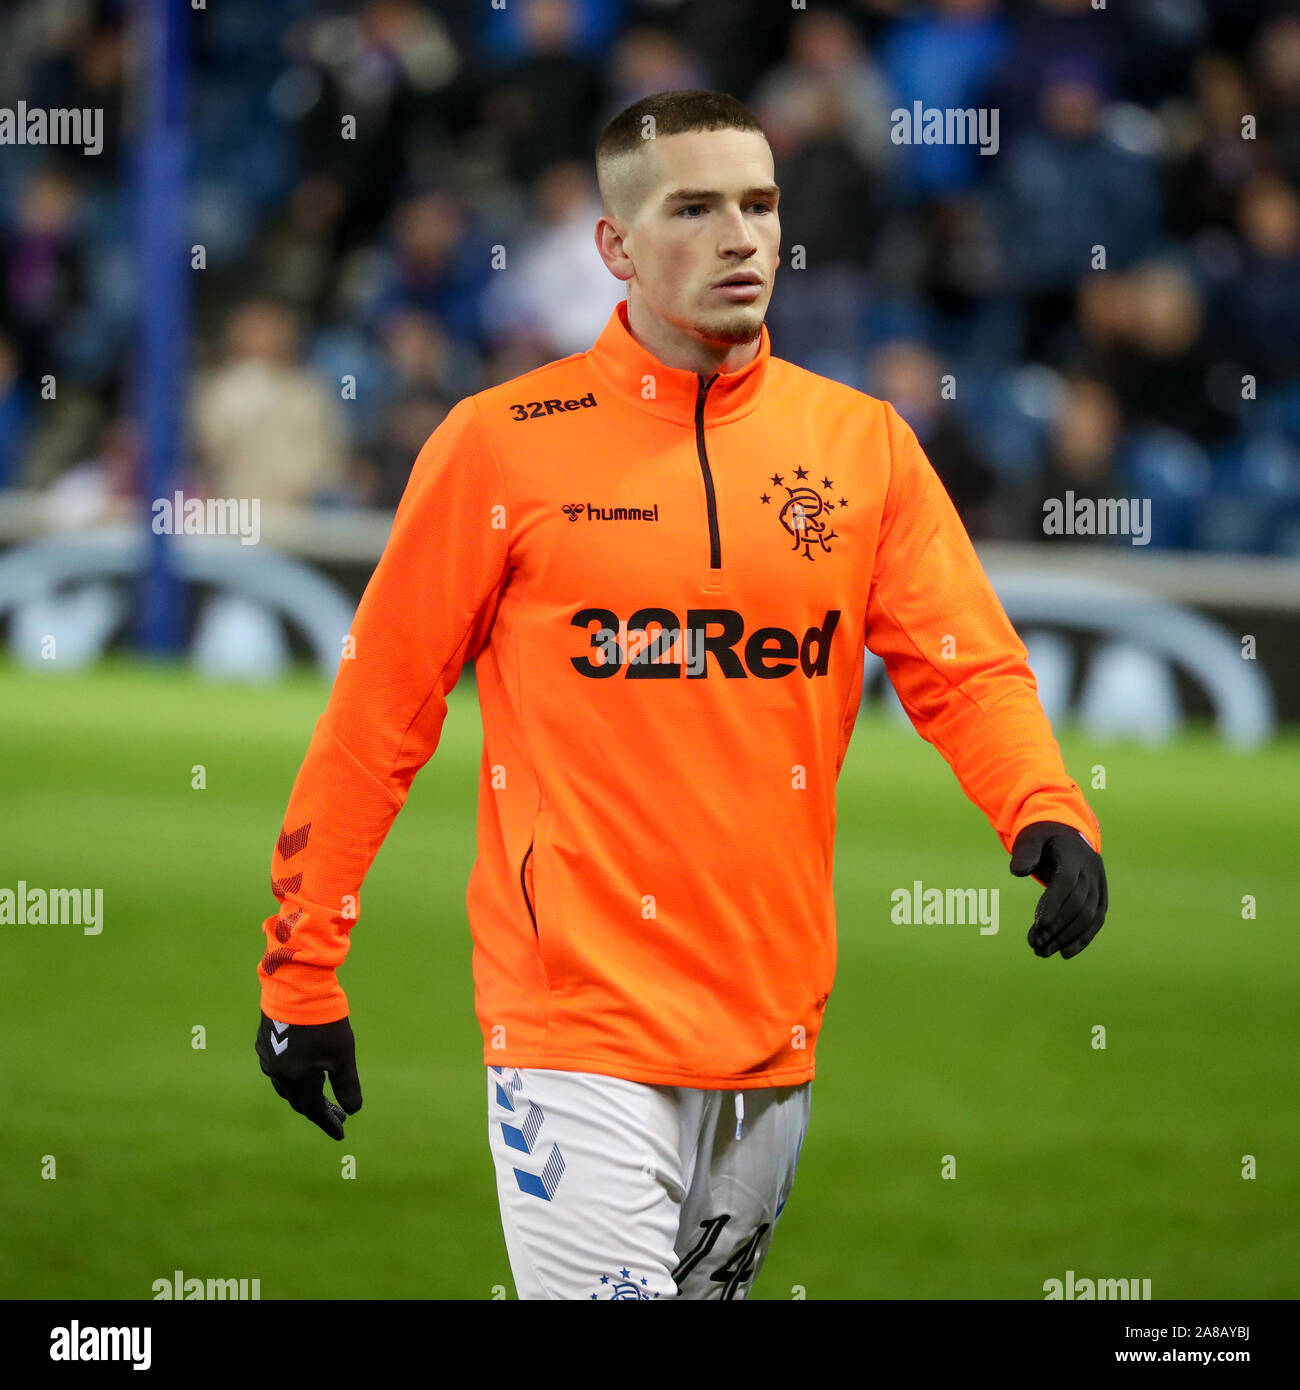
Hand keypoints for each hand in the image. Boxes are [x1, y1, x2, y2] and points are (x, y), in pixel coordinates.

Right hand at [255, 1011, 361, 1139]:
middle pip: (300, 1100)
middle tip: (340, 1116)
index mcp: (296, 1080)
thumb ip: (346, 1086)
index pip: (314, 1110)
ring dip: (306, 1093)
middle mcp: (277, 1073)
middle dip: (320, 1110)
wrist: (297, 984)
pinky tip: (305, 1070)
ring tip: (324, 1096)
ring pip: (287, 1085)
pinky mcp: (266, 1040)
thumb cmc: (323, 1021)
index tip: (342, 1135)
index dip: (329, 1123)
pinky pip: (280, 1068)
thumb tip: (353, 1110)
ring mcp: (268, 1056)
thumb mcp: (342, 1055)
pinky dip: (295, 1076)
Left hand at [1009, 821, 1107, 959]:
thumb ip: (1024, 852)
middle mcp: (1091, 872)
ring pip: (1088, 917)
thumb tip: (1018, 872)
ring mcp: (1099, 885)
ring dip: (1066, 937)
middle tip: (1034, 944)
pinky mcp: (1100, 898)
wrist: (1067, 832)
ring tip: (1042, 952)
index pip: (1067, 883)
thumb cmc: (1043, 836)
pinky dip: (1082, 939)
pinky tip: (1064, 953)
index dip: (1054, 904)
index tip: (1038, 924)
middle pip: (1077, 904)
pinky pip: (1095, 921)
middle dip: (1056, 927)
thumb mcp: (1030, 837)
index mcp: (1074, 855)